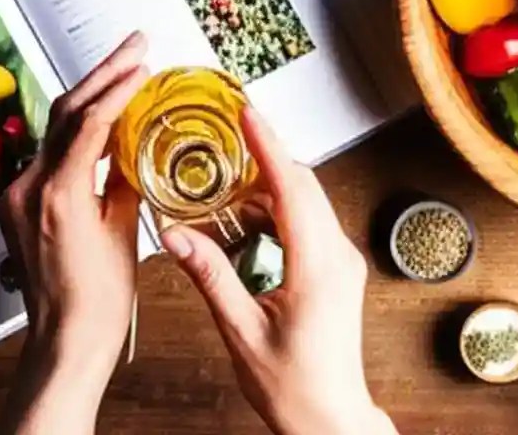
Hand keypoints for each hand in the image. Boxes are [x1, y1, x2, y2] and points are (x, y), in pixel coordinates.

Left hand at [0, 33, 149, 434]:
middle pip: (67, 114)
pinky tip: (103, 125)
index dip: (117, 85)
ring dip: (92, 101)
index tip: (141, 61)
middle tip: (134, 47)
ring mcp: (18, 197)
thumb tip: (135, 147)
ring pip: (58, 131)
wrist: (65, 341)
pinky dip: (79, 134)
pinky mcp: (19, 207)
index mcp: (57, 195)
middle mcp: (28, 189)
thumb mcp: (125, 232)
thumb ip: (126, 181)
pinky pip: (51, 157)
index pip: (88, 120)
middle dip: (102, 76)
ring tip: (125, 75)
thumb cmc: (98, 302)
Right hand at [160, 108, 396, 434]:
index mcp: (318, 268)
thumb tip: (176, 236)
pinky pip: (308, 222)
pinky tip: (244, 220)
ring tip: (222, 184)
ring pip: (306, 202)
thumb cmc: (293, 387)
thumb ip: (210, 277)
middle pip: (302, 186)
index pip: (293, 189)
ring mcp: (341, 262)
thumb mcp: (240, 332)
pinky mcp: (335, 270)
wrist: (330, 419)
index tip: (247, 113)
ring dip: (267, 186)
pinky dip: (276, 210)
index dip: (268, 146)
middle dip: (263, 157)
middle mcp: (338, 256)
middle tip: (224, 135)